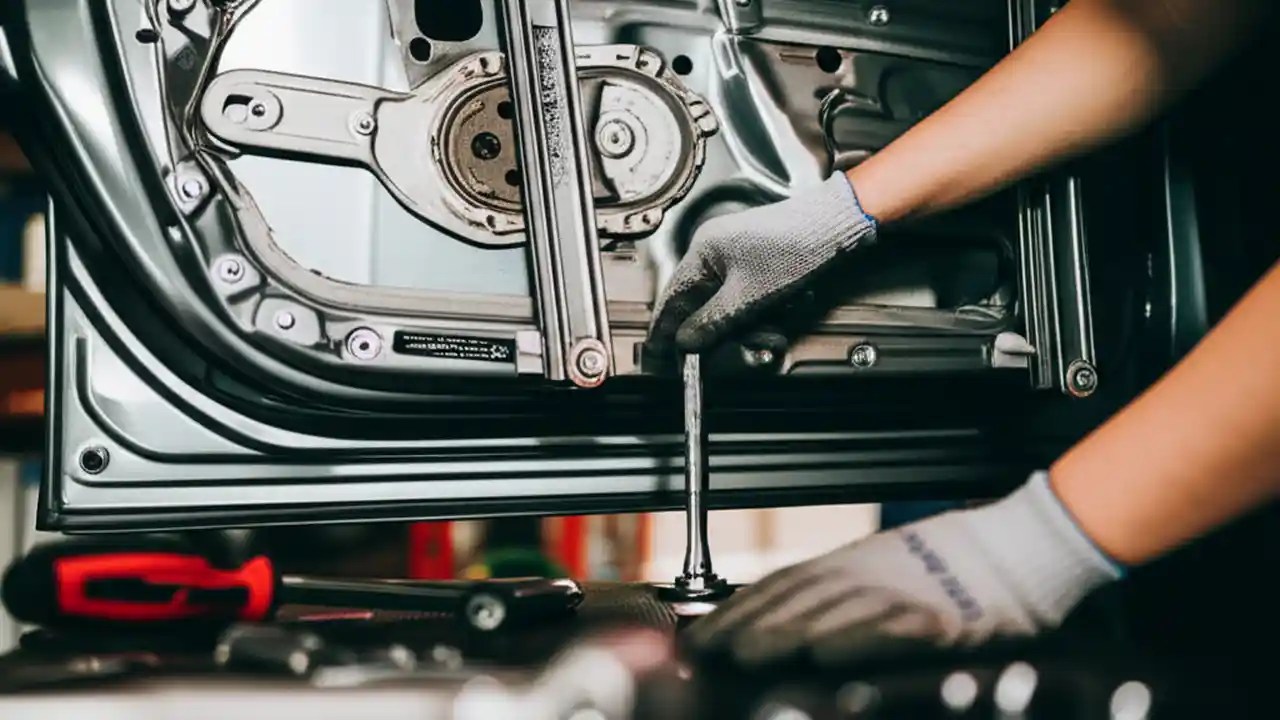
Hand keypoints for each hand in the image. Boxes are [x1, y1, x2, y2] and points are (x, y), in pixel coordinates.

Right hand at [647, 173, 877, 354]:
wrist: (838, 226)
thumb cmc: (796, 249)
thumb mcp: (749, 297)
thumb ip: (712, 323)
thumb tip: (684, 343)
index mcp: (703, 251)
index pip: (673, 298)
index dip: (667, 331)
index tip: (664, 357)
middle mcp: (716, 253)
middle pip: (705, 308)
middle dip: (728, 333)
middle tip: (747, 348)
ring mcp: (739, 259)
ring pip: (732, 308)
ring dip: (753, 327)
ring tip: (777, 331)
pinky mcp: (762, 266)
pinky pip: (752, 300)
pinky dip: (768, 313)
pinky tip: (788, 311)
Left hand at [684, 473, 1122, 667]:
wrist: (1024, 548)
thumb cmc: (954, 567)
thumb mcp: (882, 571)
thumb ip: (833, 595)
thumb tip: (778, 622)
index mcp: (852, 565)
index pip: (781, 585)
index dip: (737, 609)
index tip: (700, 636)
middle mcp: (869, 575)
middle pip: (795, 599)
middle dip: (745, 624)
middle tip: (704, 650)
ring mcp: (904, 595)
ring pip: (833, 611)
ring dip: (783, 630)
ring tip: (743, 651)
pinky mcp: (942, 619)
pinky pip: (894, 628)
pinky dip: (856, 639)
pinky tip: (826, 654)